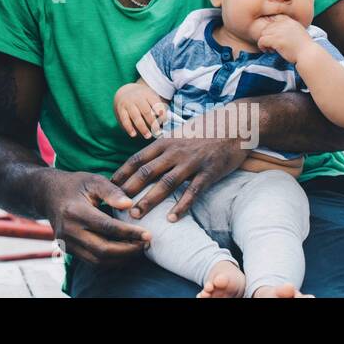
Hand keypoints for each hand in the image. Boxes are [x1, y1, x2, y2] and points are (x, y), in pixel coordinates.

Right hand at [37, 168, 149, 264]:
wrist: (47, 194)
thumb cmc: (74, 185)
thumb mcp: (92, 180)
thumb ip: (112, 191)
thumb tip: (130, 205)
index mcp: (75, 211)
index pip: (107, 228)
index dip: (130, 233)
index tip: (148, 234)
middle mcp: (68, 230)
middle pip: (103, 250)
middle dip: (128, 250)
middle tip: (146, 244)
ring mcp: (66, 242)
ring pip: (98, 260)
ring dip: (121, 258)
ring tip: (138, 248)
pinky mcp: (67, 249)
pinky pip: (92, 261)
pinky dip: (110, 260)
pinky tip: (123, 251)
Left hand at [110, 105, 250, 220]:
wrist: (234, 125)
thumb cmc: (204, 132)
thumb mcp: (178, 135)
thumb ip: (163, 148)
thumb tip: (145, 161)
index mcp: (165, 142)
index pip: (137, 159)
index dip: (122, 173)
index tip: (109, 185)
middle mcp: (175, 152)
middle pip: (146, 172)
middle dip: (129, 189)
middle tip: (115, 204)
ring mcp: (191, 162)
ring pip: (165, 184)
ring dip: (149, 200)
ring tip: (136, 214)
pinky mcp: (208, 172)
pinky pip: (192, 192)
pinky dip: (181, 206)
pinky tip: (172, 219)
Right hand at [114, 81, 168, 138]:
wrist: (125, 91)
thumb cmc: (143, 99)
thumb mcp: (151, 98)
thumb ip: (159, 109)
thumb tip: (167, 124)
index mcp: (148, 94)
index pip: (156, 104)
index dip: (161, 113)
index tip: (165, 122)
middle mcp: (137, 98)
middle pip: (146, 111)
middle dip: (152, 122)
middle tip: (157, 132)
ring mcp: (128, 103)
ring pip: (136, 116)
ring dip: (142, 127)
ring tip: (148, 136)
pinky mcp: (120, 109)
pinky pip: (125, 120)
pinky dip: (129, 128)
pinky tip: (134, 134)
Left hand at [256, 14, 312, 62]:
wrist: (308, 55)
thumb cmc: (304, 47)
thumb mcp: (298, 31)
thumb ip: (288, 28)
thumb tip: (276, 30)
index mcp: (289, 21)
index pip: (274, 17)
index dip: (271, 27)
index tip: (273, 35)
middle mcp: (284, 24)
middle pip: (267, 26)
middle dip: (268, 36)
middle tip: (272, 45)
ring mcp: (279, 31)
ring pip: (263, 33)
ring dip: (265, 41)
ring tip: (271, 48)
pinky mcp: (276, 40)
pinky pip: (261, 40)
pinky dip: (262, 46)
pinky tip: (269, 51)